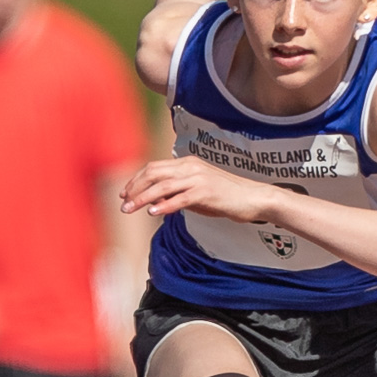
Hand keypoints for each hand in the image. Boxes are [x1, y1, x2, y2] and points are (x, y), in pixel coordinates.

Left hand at [121, 157, 275, 223]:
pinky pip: (180, 198)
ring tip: (130, 209)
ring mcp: (198, 178)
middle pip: (153, 173)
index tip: (125, 193)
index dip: (136, 180)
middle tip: (123, 203)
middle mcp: (190, 167)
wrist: (253, 198)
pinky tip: (153, 212)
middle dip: (134, 188)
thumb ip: (177, 193)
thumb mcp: (197, 192)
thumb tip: (156, 201)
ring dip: (143, 198)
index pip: (154, 167)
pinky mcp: (206, 192)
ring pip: (162, 185)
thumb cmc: (226, 196)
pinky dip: (164, 205)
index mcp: (187, 163)